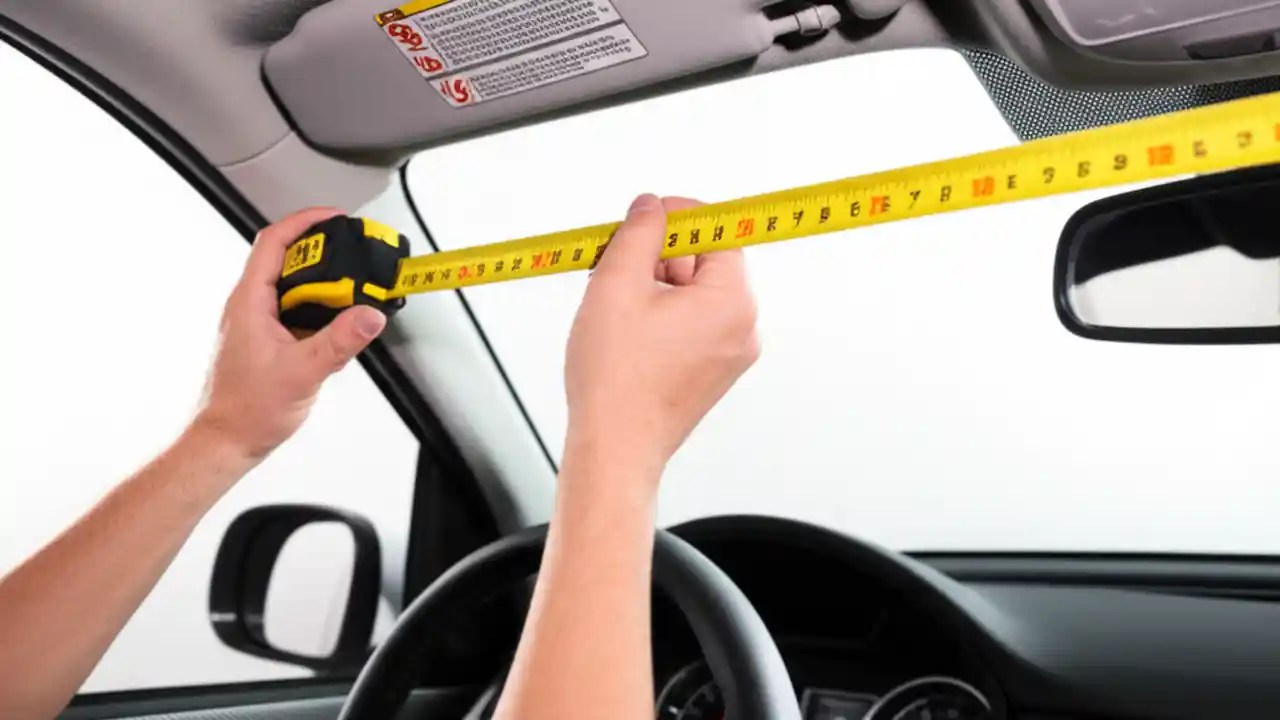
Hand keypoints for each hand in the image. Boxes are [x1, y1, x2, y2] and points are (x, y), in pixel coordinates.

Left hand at [194, 208, 387, 460]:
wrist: (226, 440)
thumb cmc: (245, 410)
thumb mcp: (303, 372)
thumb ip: (340, 341)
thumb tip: (369, 315)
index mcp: (250, 301)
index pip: (275, 241)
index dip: (306, 221)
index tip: (335, 218)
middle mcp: (251, 306)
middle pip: (290, 260)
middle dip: (326, 257)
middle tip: (355, 264)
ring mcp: (258, 322)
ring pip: (295, 287)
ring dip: (324, 288)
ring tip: (350, 300)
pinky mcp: (268, 339)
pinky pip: (297, 311)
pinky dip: (320, 312)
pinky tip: (335, 331)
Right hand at [564, 194, 759, 471]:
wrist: (614, 448)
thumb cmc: (617, 380)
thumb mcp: (618, 284)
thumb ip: (639, 233)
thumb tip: (650, 207)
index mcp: (733, 302)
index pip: (719, 232)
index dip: (680, 216)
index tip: (646, 215)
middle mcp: (743, 328)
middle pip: (705, 262)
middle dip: (659, 252)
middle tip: (616, 256)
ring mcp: (729, 353)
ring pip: (693, 293)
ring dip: (654, 282)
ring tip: (611, 296)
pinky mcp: (711, 371)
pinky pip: (690, 322)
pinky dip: (659, 311)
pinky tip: (622, 320)